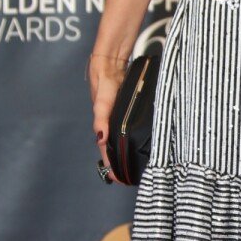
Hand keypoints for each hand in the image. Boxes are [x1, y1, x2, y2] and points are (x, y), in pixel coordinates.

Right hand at [89, 52, 128, 181]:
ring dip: (126, 153)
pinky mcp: (127, 110)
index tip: (119, 180)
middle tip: (129, 179)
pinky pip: (129, 129)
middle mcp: (111, 123)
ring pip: (122, 140)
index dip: (112, 166)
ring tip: (135, 168)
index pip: (107, 150)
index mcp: (103, 124)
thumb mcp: (102, 98)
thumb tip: (100, 136)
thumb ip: (101, 116)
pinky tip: (140, 143)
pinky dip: (132, 139)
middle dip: (120, 164)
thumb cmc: (104, 79)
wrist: (111, 60)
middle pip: (115, 148)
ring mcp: (119, 117)